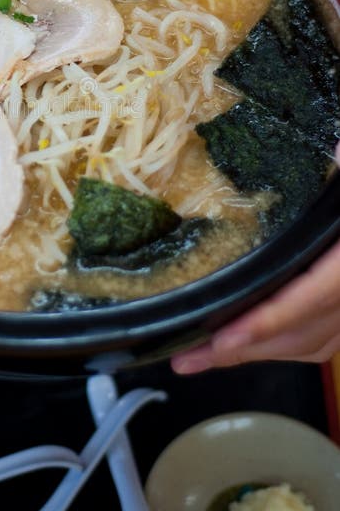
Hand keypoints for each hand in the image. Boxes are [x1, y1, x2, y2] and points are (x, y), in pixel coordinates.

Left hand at [173, 143, 339, 372]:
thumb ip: (339, 174)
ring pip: (310, 345)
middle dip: (243, 350)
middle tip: (187, 359)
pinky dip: (277, 346)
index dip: (268, 321)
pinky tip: (239, 344)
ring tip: (200, 357)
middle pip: (302, 334)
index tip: (223, 340)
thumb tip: (334, 151)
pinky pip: (317, 340)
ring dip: (256, 354)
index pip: (313, 296)